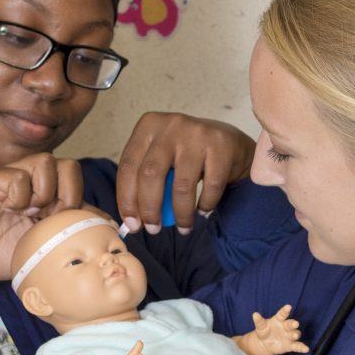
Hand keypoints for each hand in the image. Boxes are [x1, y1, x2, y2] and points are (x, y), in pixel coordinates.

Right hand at [0, 153, 82, 279]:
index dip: (80, 202)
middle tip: (52, 217)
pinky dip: (20, 195)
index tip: (71, 227)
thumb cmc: (2, 252)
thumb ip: (70, 228)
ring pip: (45, 161)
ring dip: (44, 191)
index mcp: (45, 193)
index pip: (76, 182)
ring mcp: (11, 177)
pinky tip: (9, 211)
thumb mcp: (44, 244)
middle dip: (68, 193)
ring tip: (30, 213)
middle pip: (67, 164)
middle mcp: (31, 181)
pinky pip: (17, 174)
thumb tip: (106, 224)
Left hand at [116, 113, 255, 234]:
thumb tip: (132, 222)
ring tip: (182, 227)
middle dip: (149, 209)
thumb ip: (144, 182)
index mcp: (148, 126)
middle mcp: (170, 125)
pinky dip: (205, 205)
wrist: (228, 142)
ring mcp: (197, 133)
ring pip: (181, 185)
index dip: (126, 199)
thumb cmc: (185, 155)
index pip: (128, 167)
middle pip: (150, 175)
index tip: (132, 224)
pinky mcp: (220, 145)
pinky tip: (202, 210)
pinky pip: (210, 186)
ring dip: (180, 214)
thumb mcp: (161, 158)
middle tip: (154, 229)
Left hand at [252, 305, 308, 354]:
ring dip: (296, 334)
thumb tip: (255, 314)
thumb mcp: (260, 326)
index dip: (285, 310)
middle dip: (293, 324)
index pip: (282, 314)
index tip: (288, 307)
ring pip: (295, 334)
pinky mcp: (290, 345)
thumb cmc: (264, 331)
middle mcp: (286, 327)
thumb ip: (259, 321)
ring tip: (295, 335)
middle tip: (295, 324)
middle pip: (290, 324)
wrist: (265, 344)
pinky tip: (305, 349)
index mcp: (279, 319)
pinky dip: (301, 348)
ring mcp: (289, 336)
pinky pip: (297, 346)